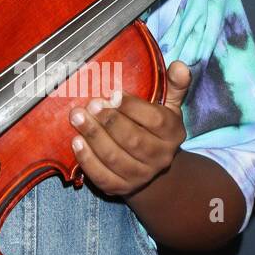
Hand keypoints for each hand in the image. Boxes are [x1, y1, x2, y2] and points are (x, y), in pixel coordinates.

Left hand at [67, 60, 190, 196]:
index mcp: (173, 134)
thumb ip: (174, 85)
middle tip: (90, 104)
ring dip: (94, 136)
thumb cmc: (154, 128)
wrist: (151, 168)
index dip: (132, 107)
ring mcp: (141, 176)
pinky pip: (102, 176)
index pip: (155, 120)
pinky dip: (87, 160)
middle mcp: (160, 157)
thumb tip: (179, 66)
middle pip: (133, 140)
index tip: (112, 93)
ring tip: (77, 117)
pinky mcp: (121, 188)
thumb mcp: (168, 107)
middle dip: (109, 121)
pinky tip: (76, 141)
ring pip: (115, 158)